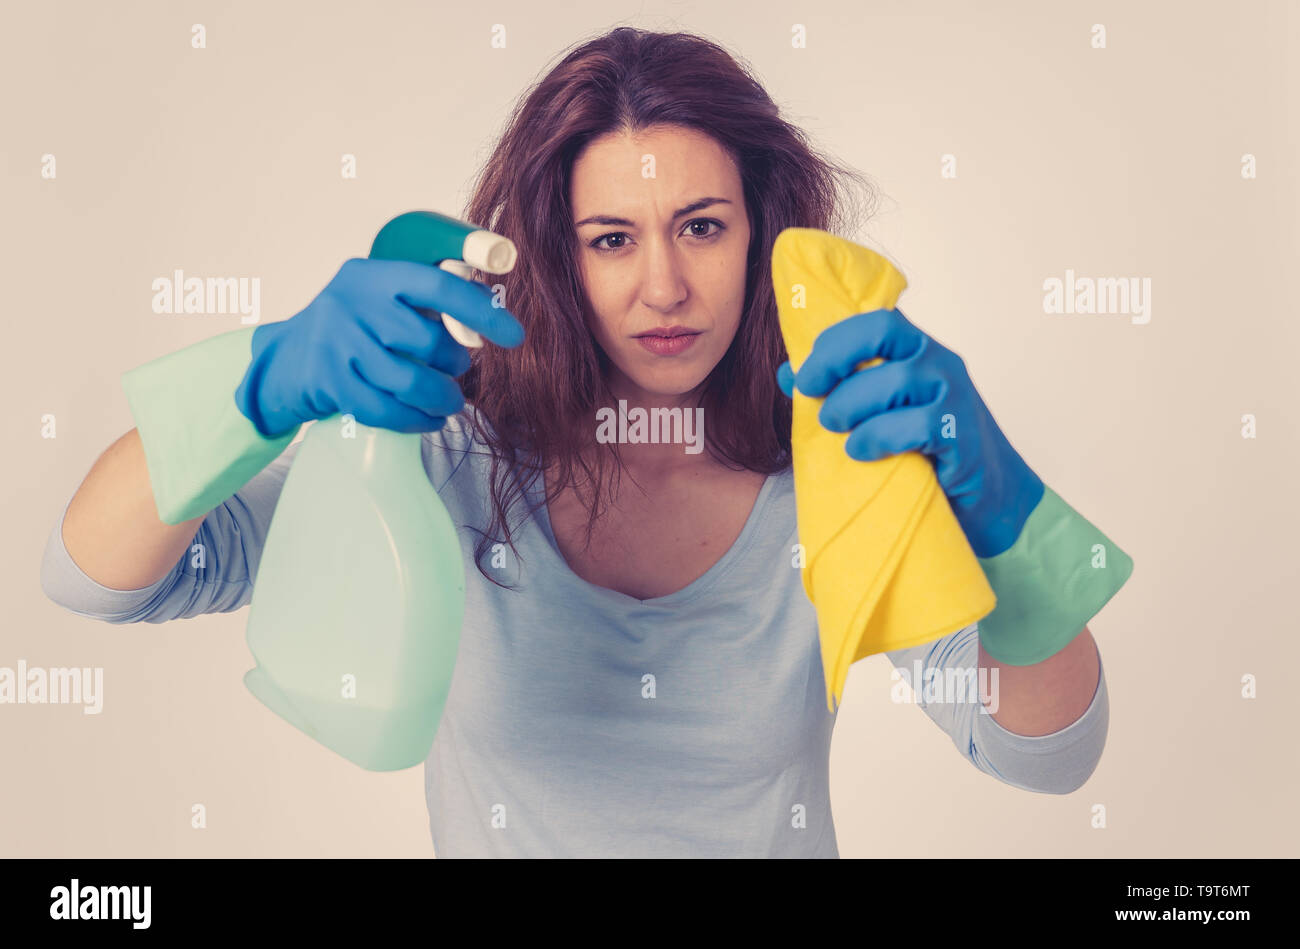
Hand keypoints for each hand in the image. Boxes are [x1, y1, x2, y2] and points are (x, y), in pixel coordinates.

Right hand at [235, 257, 524, 437]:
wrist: (285, 358)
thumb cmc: (354, 327)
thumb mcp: (381, 296)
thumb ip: (428, 298)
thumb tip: (492, 310)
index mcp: (374, 275)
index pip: (438, 286)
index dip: (481, 312)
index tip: (514, 335)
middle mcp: (351, 303)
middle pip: (427, 341)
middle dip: (455, 363)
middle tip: (457, 369)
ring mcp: (336, 344)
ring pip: (410, 381)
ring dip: (442, 397)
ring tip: (450, 400)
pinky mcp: (328, 383)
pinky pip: (386, 410)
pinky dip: (417, 419)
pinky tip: (429, 419)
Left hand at [776, 307, 1042, 556]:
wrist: (989, 500)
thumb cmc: (927, 454)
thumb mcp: (879, 416)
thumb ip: (838, 392)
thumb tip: (787, 375)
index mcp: (916, 351)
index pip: (875, 319)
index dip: (833, 341)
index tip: (805, 376)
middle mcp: (939, 362)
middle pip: (884, 331)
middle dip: (837, 359)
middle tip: (812, 394)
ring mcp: (955, 394)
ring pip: (897, 378)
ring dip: (853, 404)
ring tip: (838, 430)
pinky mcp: (963, 433)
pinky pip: (920, 423)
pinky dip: (880, 436)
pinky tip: (861, 451)